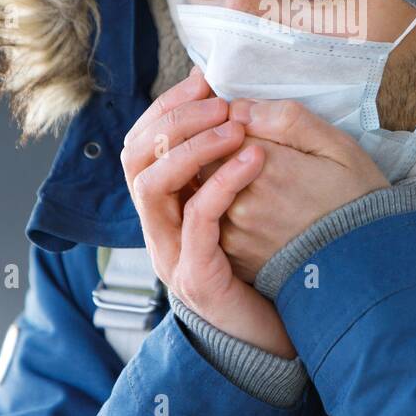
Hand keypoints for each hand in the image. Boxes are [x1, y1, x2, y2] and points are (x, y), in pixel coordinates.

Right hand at [119, 67, 295, 357]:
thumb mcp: (246, 204)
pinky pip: (196, 220)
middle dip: (174, 119)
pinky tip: (253, 158)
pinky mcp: (196, 276)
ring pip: (152, 185)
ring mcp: (171, 253)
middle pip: (135, 157)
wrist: (280, 336)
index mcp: (167, 206)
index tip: (203, 78)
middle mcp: (159, 228)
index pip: (144, 142)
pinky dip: (221, 182)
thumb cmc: (270, 263)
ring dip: (191, 147)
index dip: (167, 106)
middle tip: (218, 100)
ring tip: (234, 124)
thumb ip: (229, 164)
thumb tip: (233, 107)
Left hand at [218, 99, 389, 283]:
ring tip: (264, 184)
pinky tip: (258, 209)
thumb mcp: (336, 146)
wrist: (365, 266)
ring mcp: (234, 232)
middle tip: (256, 152)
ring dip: (223, 179)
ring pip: (207, 189)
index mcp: (265, 167)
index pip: (224, 127)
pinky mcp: (233, 256)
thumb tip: (240, 108)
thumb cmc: (355, 199)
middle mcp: (241, 201)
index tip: (255, 125)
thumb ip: (286, 119)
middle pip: (209, 158)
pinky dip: (226, 209)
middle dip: (224, 149)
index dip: (237, 121)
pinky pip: (214, 220)